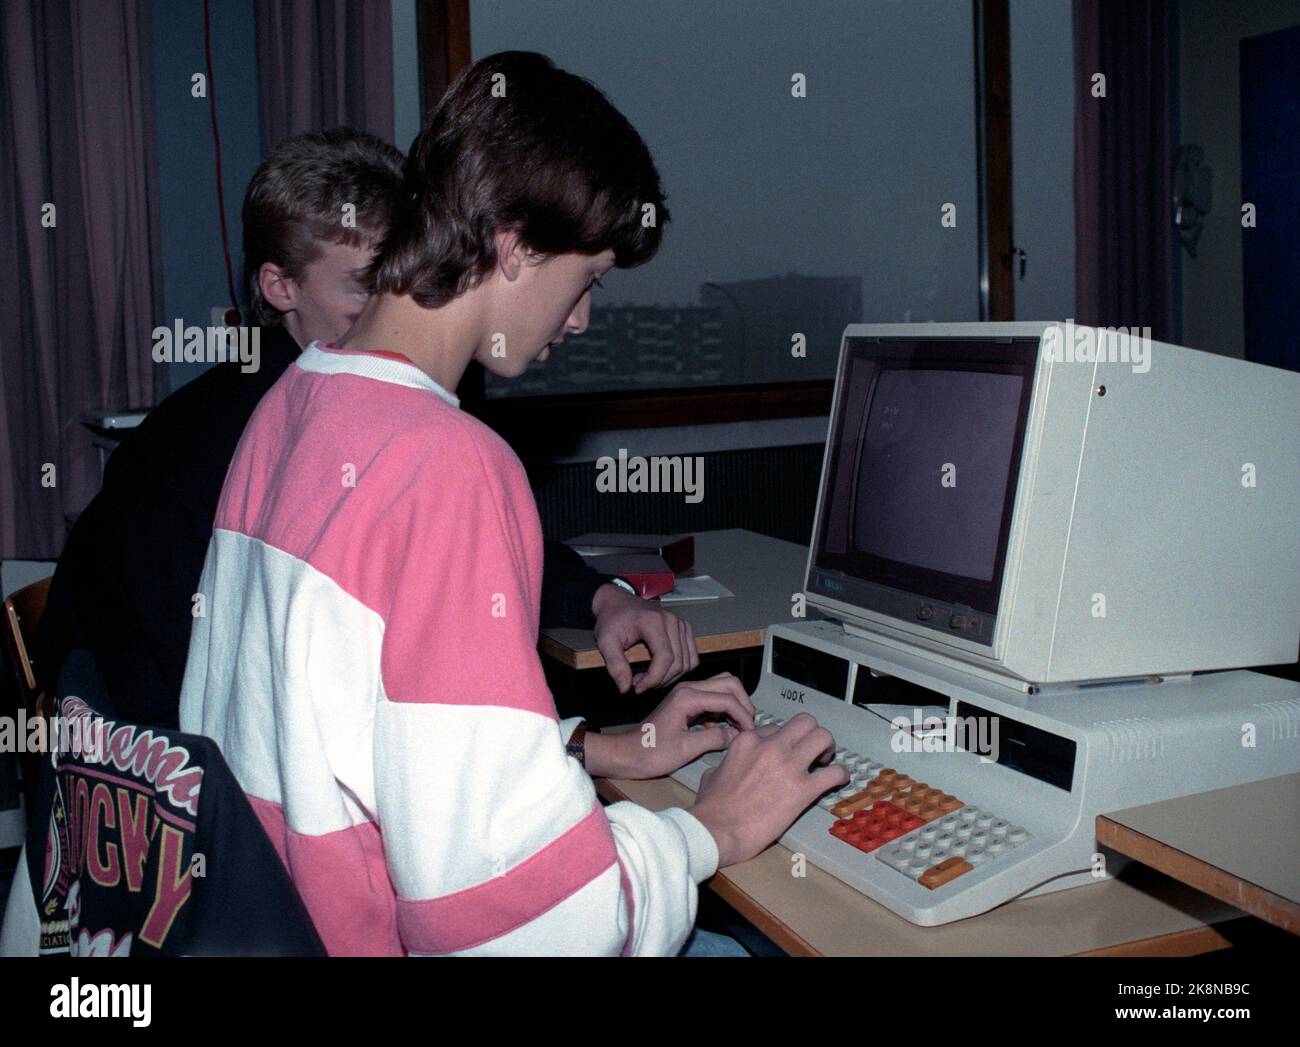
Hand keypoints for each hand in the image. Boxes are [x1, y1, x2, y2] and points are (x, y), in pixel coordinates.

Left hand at [584, 673, 753, 779]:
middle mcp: (688, 689)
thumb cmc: (649, 752)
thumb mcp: (685, 749)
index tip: (750, 732)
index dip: (744, 715)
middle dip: (743, 703)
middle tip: (748, 725)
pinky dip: (725, 706)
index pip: (728, 698)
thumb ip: (714, 739)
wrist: (627, 753)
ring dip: (736, 702)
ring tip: (741, 724)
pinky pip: (713, 695)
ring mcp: (687, 693)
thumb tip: (736, 735)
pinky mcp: (686, 701)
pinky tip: (727, 724)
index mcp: (687, 697)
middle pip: (729, 683)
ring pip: (722, 686)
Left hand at [591, 583, 698, 692]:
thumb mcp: (605, 641)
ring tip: (648, 678)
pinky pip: (691, 658)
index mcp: (653, 621)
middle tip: (639, 684)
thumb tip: (625, 688)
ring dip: (669, 678)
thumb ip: (615, 664)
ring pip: (687, 663)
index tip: (637, 687)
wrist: (617, 603)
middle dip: (659, 681)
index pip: (665, 658)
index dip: (653, 679)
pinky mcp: (685, 629)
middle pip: (678, 663)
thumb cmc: (611, 620)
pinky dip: (679, 670)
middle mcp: (672, 621)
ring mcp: (681, 624)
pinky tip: (660, 671)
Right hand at [689, 713, 847, 867]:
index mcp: (748, 741)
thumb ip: (728, 762)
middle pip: (805, 722)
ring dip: (828, 748)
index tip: (785, 752)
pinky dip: (840, 775)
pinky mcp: (803, 790)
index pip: (775, 728)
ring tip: (825, 761)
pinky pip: (833, 773)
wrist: (717, 830)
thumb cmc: (711, 807)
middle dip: (811, 734)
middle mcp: (771, 747)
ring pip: (823, 737)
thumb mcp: (713, 773)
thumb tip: (729, 767)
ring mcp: (788, 766)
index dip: (783, 741)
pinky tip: (838, 780)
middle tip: (812, 750)